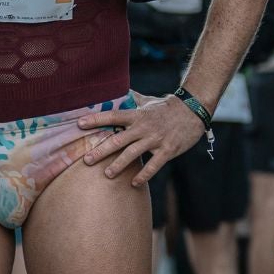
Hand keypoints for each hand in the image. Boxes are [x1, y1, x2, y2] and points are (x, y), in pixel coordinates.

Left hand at [78, 96, 205, 185]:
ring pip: (133, 154)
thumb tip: (117, 89)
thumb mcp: (148, 101)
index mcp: (137, 115)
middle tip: (86, 160)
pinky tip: (134, 184)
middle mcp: (143, 127)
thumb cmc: (167, 107)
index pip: (113, 116)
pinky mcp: (168, 150)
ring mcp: (155, 139)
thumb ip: (132, 98)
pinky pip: (154, 165)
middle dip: (101, 150)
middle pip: (118, 139)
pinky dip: (144, 175)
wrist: (193, 110)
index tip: (79, 123)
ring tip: (107, 174)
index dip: (96, 119)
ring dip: (119, 165)